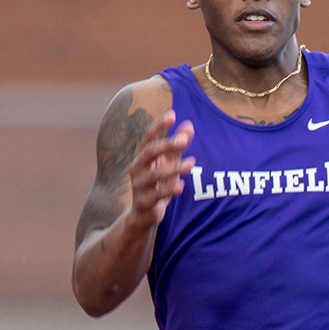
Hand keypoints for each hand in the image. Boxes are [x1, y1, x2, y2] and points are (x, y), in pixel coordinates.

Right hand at [128, 111, 195, 228]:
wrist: (143, 214)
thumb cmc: (158, 184)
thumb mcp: (169, 163)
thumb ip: (178, 146)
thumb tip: (189, 125)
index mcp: (142, 156)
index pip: (148, 137)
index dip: (159, 126)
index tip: (173, 115)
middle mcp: (136, 168)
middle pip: (149, 152)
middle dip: (166, 145)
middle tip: (184, 140)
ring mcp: (138, 185)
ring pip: (155, 175)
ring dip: (174, 168)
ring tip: (191, 163)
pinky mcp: (143, 202)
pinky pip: (156, 195)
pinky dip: (169, 190)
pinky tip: (181, 186)